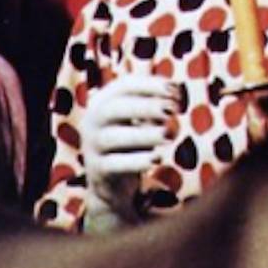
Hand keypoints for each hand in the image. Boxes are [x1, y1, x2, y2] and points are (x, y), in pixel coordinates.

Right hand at [83, 75, 177, 224]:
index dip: (148, 85)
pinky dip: (136, 162)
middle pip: (113, 108)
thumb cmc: (132, 141)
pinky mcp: (97, 170)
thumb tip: (175, 93)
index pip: (124, 86)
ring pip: (112, 137)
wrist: (111, 183)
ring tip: (168, 136)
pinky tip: (157, 159)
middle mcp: (93, 121)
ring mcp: (92, 146)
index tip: (175, 89)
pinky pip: (114, 165)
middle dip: (144, 106)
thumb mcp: (142, 120)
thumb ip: (155, 105)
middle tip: (172, 109)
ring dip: (142, 134)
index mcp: (104, 101)